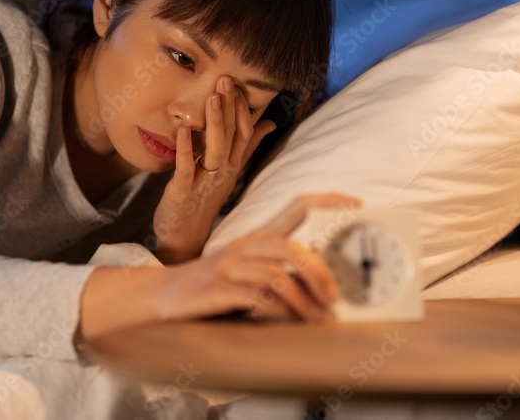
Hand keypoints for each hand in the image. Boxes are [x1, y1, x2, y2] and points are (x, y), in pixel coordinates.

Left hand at [153, 75, 276, 263]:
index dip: (242, 108)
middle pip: (232, 136)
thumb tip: (269, 121)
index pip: (245, 132)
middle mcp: (223, 172)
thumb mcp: (229, 169)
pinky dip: (186, 149)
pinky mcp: (183, 193)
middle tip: (225, 80)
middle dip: (229, 107)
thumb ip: (247, 145)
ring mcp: (205, 183)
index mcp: (232, 164)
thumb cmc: (203, 199)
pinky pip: (187, 168)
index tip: (237, 83)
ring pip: (215, 149)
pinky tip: (182, 130)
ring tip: (212, 98)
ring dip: (214, 123)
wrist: (184, 236)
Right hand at [160, 193, 363, 320]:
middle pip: (291, 248)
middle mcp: (245, 246)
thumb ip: (280, 273)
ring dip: (304, 300)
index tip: (356, 203)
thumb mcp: (246, 271)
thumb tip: (325, 288)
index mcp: (257, 237)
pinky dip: (281, 312)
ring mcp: (229, 267)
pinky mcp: (218, 290)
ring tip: (317, 316)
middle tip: (335, 296)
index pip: (296, 205)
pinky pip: (258, 298)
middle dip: (320, 273)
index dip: (327, 200)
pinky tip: (289, 320)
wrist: (163, 295)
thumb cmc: (212, 287)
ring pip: (278, 275)